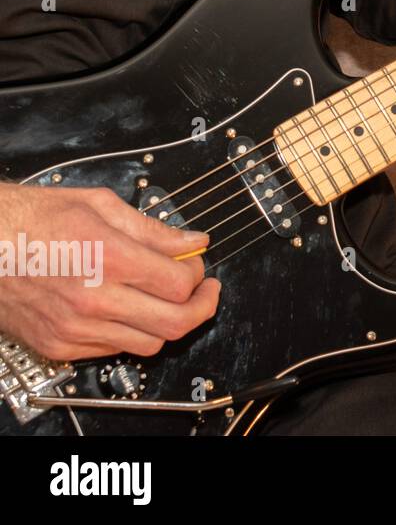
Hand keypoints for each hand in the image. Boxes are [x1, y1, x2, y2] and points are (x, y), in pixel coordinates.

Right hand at [0, 183, 220, 360]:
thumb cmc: (30, 219)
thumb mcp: (97, 205)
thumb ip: (152, 229)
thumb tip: (192, 241)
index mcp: (108, 257)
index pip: (180, 284)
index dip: (198, 275)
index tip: (197, 266)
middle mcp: (93, 299)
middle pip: (175, 323)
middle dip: (201, 307)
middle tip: (204, 293)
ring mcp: (75, 328)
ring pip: (149, 343)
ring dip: (167, 322)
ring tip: (165, 300)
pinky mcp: (59, 346)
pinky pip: (114, 350)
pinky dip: (130, 332)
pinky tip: (127, 309)